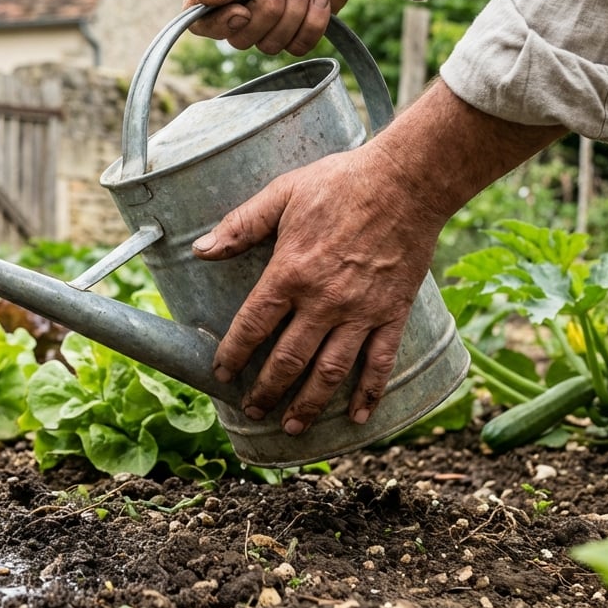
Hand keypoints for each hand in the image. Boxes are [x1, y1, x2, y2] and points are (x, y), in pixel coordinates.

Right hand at [184, 0, 425, 54]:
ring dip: (294, 12)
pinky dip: (313, 22)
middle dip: (268, 10)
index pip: (197, 14)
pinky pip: (296, 47)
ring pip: (266, 45)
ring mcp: (266, 18)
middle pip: (235, 35)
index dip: (217, 21)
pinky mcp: (294, 29)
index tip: (242, 10)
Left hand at [191, 143, 446, 434]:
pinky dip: (369, 392)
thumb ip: (241, 225)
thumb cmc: (341, 183)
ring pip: (330, 370)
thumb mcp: (282, 194)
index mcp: (290, 273)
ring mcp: (360, 312)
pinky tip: (359, 416)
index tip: (220, 373)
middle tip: (252, 411)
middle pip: (288, 359)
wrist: (407, 181)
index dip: (233, 354)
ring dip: (309, 403)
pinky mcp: (392, 313)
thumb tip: (201, 250)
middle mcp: (323, 301)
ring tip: (292, 426)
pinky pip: (379, 361)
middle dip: (267, 390)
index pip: (252, 326)